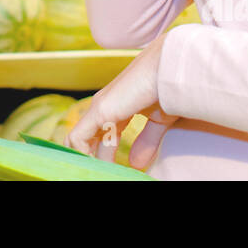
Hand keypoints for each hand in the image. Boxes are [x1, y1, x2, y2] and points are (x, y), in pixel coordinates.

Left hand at [66, 33, 181, 170]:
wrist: (170, 70)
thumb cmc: (168, 89)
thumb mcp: (159, 121)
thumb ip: (147, 140)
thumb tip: (137, 164)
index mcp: (116, 107)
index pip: (97, 136)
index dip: (99, 156)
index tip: (106, 173)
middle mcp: (103, 106)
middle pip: (84, 140)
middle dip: (88, 161)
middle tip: (95, 176)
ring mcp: (98, 108)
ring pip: (78, 142)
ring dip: (85, 162)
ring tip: (92, 176)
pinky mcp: (99, 112)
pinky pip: (78, 140)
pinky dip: (83, 157)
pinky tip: (95, 169)